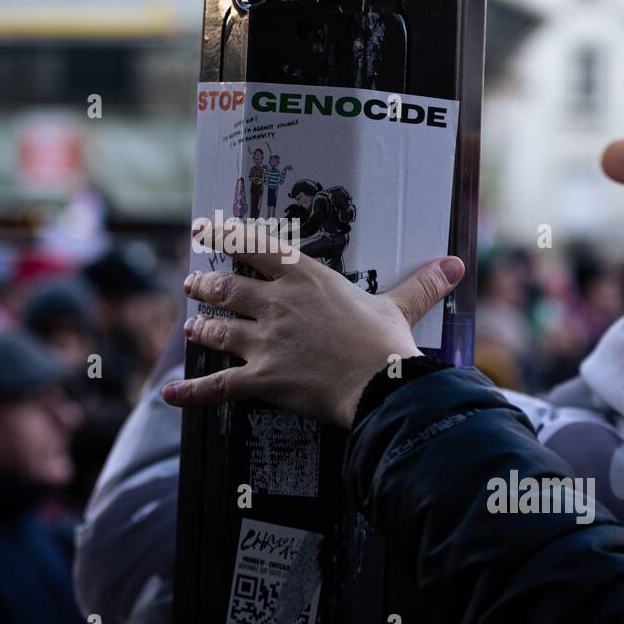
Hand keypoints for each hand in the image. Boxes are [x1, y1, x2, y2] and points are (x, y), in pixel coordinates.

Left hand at [163, 220, 464, 427]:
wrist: (382, 386)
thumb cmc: (388, 344)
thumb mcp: (401, 307)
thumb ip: (421, 285)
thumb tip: (454, 264)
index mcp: (305, 278)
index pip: (255, 247)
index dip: (225, 235)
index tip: (203, 228)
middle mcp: (277, 304)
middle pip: (227, 288)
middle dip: (205, 284)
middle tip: (191, 282)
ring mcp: (264, 341)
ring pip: (218, 330)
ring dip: (200, 326)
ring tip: (189, 324)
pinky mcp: (260, 379)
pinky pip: (217, 385)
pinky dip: (191, 392)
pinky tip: (169, 395)